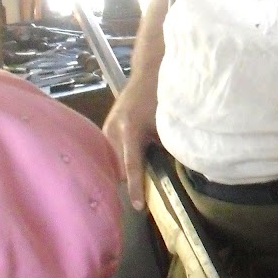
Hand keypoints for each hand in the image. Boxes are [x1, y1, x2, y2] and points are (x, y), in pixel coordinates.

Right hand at [101, 79, 159, 210]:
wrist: (148, 71)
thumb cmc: (160, 96)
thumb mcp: (166, 123)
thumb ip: (165, 146)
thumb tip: (171, 170)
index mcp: (130, 129)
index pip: (132, 166)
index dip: (136, 187)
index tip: (138, 206)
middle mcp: (114, 130)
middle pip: (117, 167)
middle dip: (126, 184)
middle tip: (138, 202)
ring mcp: (107, 128)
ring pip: (111, 161)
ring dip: (121, 172)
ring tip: (128, 190)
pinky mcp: (106, 127)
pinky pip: (109, 152)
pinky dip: (117, 161)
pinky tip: (122, 171)